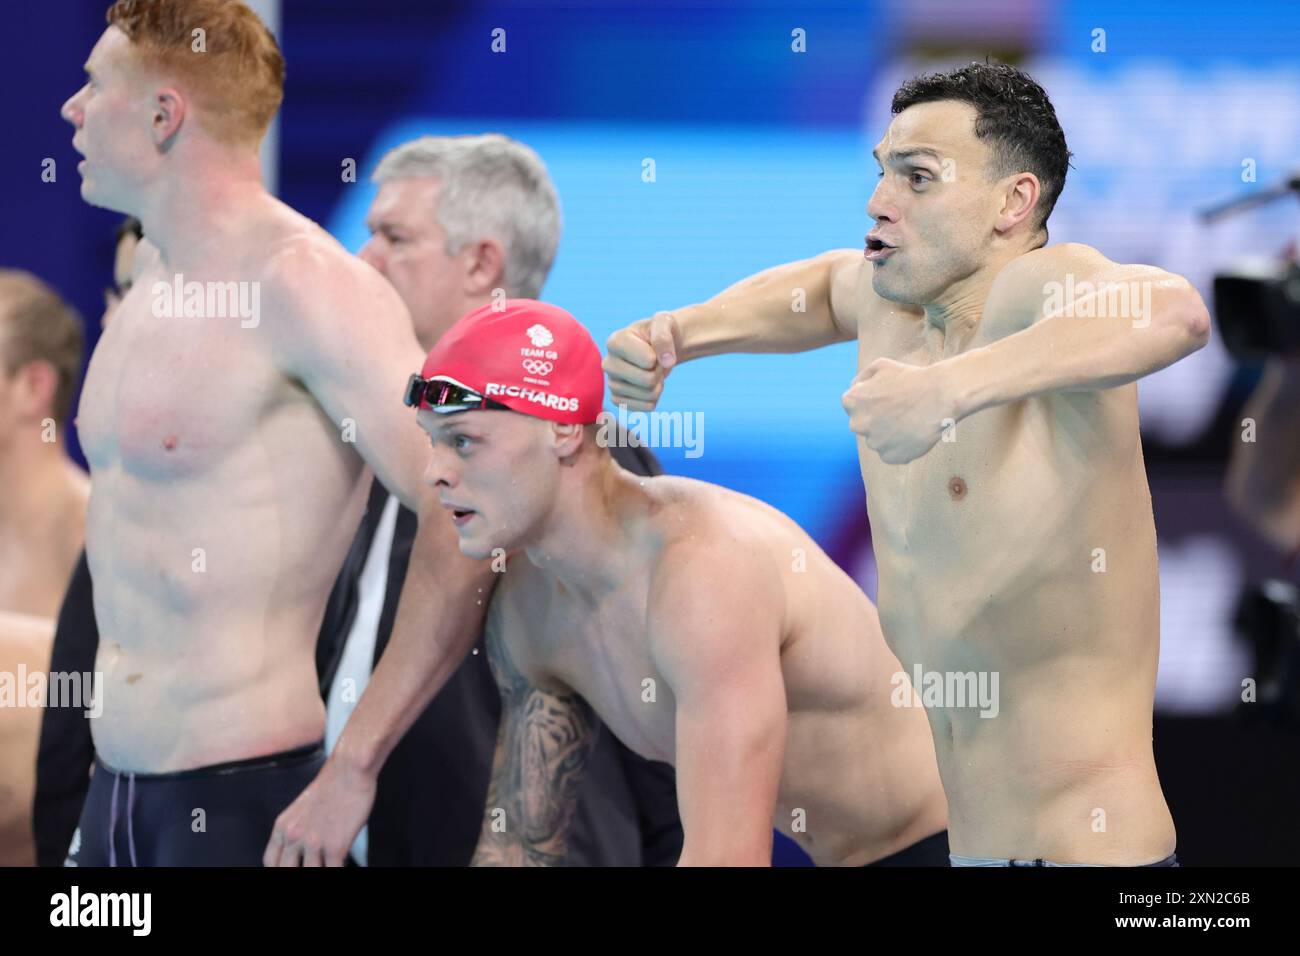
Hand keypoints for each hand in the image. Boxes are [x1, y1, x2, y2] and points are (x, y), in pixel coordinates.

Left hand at [263, 754, 376, 866]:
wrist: (350, 769)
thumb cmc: (332, 786)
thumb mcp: (302, 808)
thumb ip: (297, 829)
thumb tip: (301, 850)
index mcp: (283, 826)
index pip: (270, 862)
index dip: (280, 869)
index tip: (294, 866)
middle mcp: (294, 836)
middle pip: (286, 871)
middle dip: (299, 871)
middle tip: (314, 864)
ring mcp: (314, 842)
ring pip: (311, 872)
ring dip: (321, 867)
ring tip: (331, 860)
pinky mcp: (336, 846)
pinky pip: (333, 870)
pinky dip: (338, 868)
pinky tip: (342, 860)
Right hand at [603, 312, 682, 410]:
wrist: (658, 347)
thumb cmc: (659, 331)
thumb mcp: (664, 322)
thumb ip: (664, 337)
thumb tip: (666, 361)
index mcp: (614, 342)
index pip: (648, 361)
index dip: (659, 356)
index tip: (653, 348)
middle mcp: (608, 363)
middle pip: (647, 380)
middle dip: (659, 371)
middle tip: (655, 361)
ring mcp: (611, 383)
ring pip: (648, 395)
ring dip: (658, 384)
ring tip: (652, 371)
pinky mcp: (618, 399)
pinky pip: (646, 407)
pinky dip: (655, 397)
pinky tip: (648, 385)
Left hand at [841, 358, 956, 463]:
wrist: (940, 395)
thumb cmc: (912, 378)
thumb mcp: (881, 365)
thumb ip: (860, 379)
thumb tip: (854, 390)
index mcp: (851, 402)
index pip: (854, 407)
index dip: (873, 401)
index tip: (889, 398)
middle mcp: (857, 424)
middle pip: (865, 425)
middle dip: (878, 419)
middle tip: (900, 410)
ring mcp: (874, 443)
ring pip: (878, 440)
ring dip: (890, 434)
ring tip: (910, 421)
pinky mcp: (890, 457)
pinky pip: (891, 454)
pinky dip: (901, 447)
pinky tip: (913, 434)